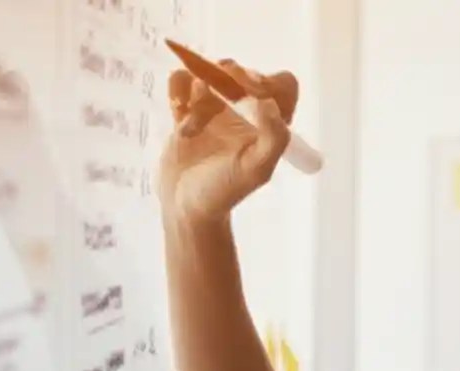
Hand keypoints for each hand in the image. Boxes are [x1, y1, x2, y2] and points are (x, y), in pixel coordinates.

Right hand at [158, 60, 298, 224]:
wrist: (186, 206)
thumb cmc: (224, 191)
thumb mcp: (256, 169)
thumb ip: (272, 137)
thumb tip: (269, 102)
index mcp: (268, 124)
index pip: (282, 87)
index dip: (269, 82)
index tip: (250, 93)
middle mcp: (245, 112)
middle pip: (243, 74)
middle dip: (230, 76)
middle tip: (213, 90)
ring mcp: (215, 109)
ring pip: (210, 74)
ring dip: (200, 84)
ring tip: (192, 111)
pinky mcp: (187, 110)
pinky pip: (182, 82)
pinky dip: (178, 86)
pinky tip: (177, 108)